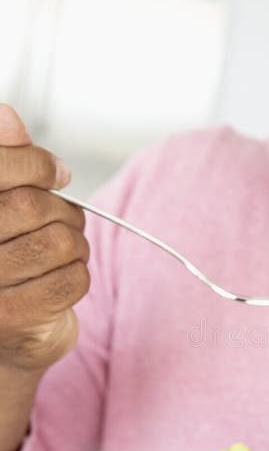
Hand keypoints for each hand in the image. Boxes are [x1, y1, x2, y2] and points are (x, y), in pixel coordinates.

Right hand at [0, 104, 89, 372]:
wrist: (2, 334)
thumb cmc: (0, 257)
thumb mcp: (0, 199)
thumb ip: (1, 157)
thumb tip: (7, 117)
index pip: (0, 168)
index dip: (36, 164)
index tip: (55, 172)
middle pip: (30, 206)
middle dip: (62, 210)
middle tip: (65, 220)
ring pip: (57, 243)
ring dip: (75, 244)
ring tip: (64, 251)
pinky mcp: (9, 319)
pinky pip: (71, 279)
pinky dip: (78, 275)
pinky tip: (61, 279)